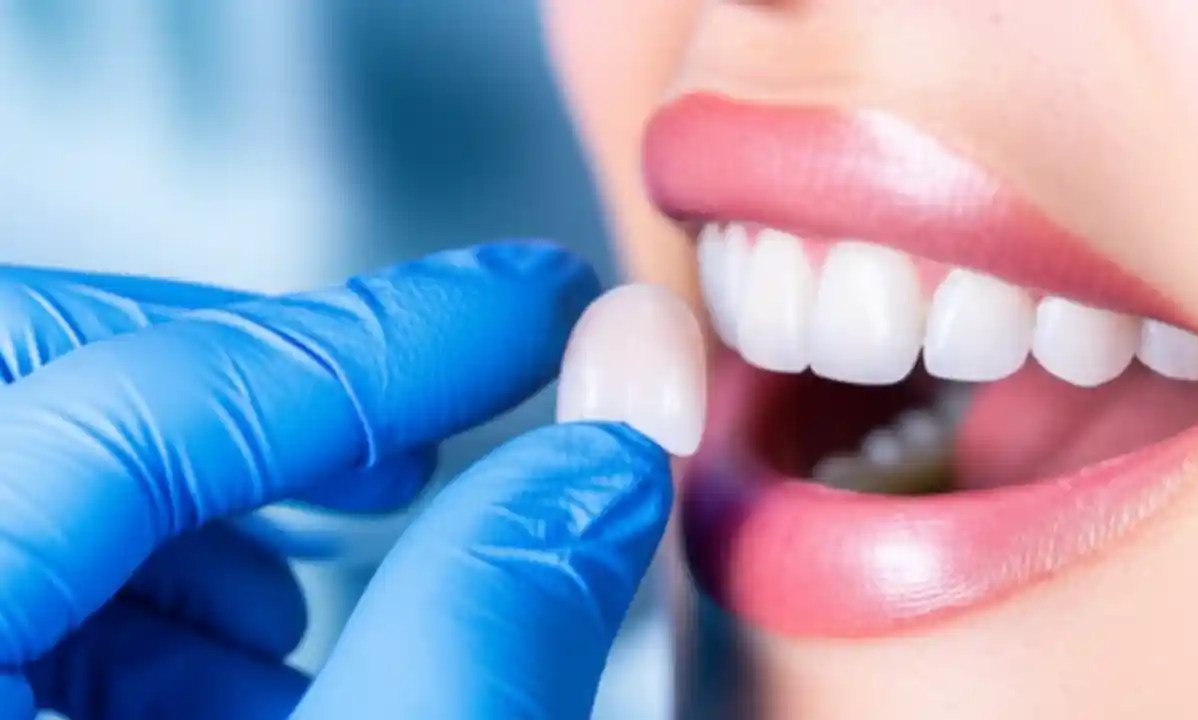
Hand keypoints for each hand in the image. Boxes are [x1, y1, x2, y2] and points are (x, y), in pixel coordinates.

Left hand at [0, 242, 671, 718]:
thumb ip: (475, 632)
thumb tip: (594, 468)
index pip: (134, 404)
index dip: (373, 343)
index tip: (525, 316)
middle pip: (36, 368)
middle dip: (264, 371)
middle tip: (422, 412)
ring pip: (32, 465)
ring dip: (212, 495)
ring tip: (329, 593)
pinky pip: (23, 568)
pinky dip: (157, 588)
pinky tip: (263, 666)